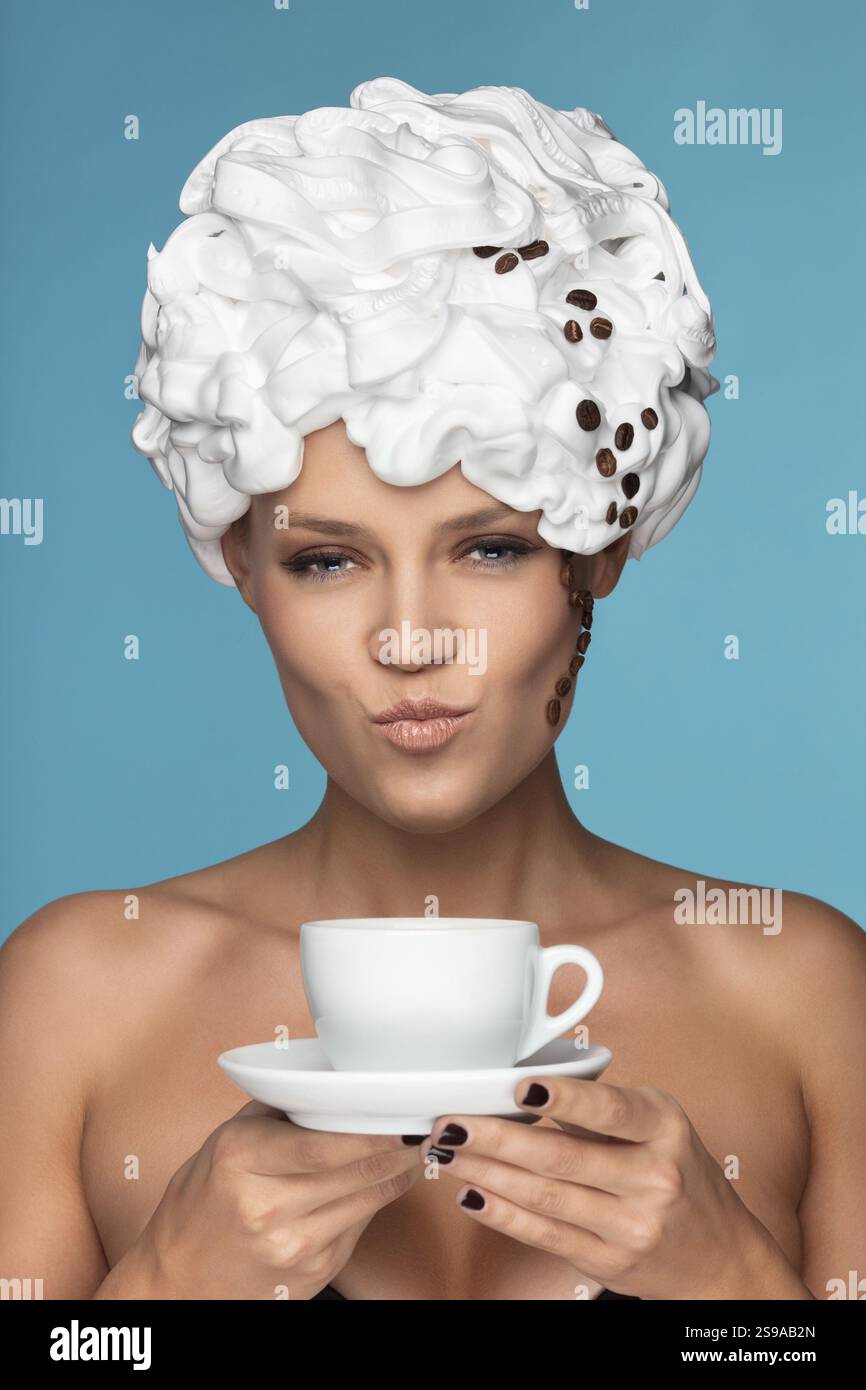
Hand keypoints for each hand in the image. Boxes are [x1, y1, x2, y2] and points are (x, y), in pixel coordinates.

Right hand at [126, 1100, 424, 1299]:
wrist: (177, 1278)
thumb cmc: (202, 1201)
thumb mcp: (227, 1140)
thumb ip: (279, 1109)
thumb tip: (337, 1082)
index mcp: (240, 1158)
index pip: (323, 1143)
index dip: (373, 1129)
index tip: (400, 1110)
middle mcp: (265, 1205)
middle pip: (356, 1170)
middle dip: (398, 1144)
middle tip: (423, 1121)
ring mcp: (291, 1245)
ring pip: (367, 1198)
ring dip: (399, 1170)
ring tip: (416, 1146)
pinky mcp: (310, 1272)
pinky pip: (359, 1225)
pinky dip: (378, 1199)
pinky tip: (387, 1179)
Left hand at [424, 1077, 775, 1299]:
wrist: (719, 1253)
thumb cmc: (678, 1171)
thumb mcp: (656, 1125)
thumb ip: (599, 1109)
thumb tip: (522, 1088)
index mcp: (663, 1128)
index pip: (609, 1110)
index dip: (563, 1099)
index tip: (520, 1087)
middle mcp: (652, 1177)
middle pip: (560, 1158)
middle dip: (494, 1140)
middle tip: (450, 1122)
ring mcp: (630, 1225)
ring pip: (544, 1197)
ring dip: (485, 1173)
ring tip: (446, 1153)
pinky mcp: (607, 1260)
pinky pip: (545, 1234)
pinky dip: (502, 1215)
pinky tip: (471, 1194)